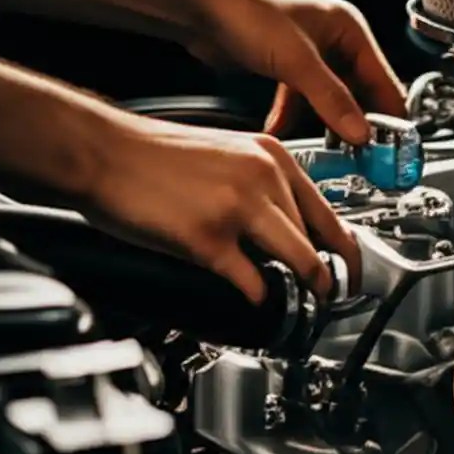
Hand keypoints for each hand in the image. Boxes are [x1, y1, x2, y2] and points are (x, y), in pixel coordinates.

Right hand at [85, 114, 360, 303]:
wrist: (102, 151)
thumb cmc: (155, 156)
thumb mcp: (229, 154)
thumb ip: (264, 186)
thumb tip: (292, 229)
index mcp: (272, 156)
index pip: (329, 210)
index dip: (347, 250)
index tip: (351, 271)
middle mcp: (263, 178)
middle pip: (317, 239)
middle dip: (326, 274)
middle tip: (329, 294)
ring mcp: (238, 208)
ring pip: (299, 259)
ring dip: (307, 288)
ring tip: (307, 302)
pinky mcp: (208, 238)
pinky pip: (252, 279)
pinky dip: (260, 296)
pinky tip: (257, 300)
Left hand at [185, 0, 406, 145]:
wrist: (197, 7)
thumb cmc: (247, 12)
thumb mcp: (297, 61)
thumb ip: (332, 99)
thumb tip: (361, 131)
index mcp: (350, 29)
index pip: (384, 81)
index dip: (388, 116)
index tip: (390, 149)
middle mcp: (335, 41)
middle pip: (359, 94)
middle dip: (357, 125)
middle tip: (361, 157)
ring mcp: (311, 56)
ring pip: (330, 101)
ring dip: (326, 125)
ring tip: (327, 152)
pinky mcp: (287, 68)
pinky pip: (302, 101)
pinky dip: (295, 119)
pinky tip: (285, 132)